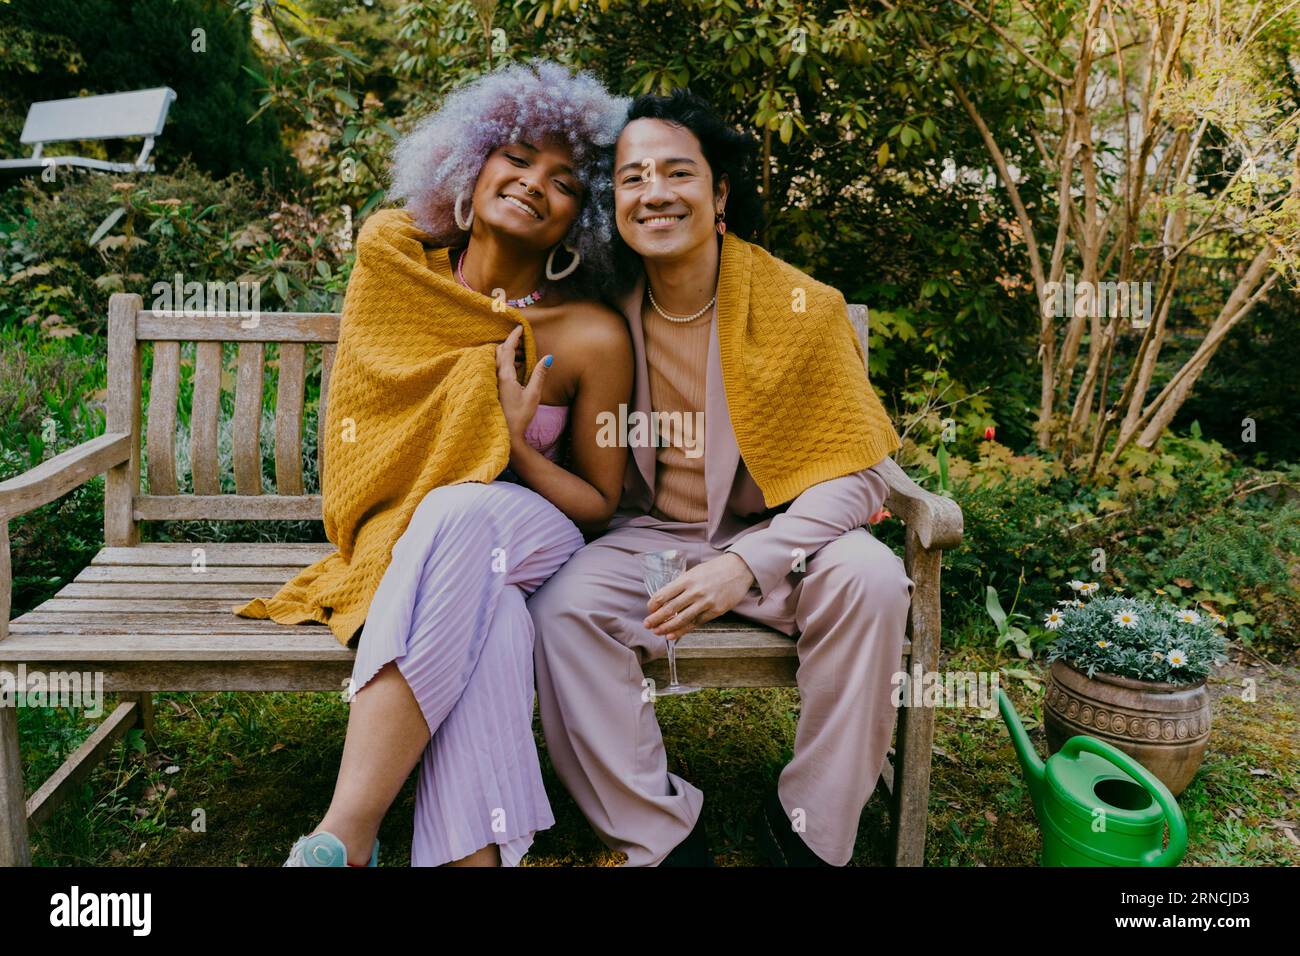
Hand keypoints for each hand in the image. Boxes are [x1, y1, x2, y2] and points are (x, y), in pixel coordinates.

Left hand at [494, 325, 550, 447]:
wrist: (506, 435)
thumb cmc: (519, 416)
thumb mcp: (533, 394)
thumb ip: (539, 375)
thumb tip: (548, 358)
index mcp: (504, 376)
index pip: (506, 349)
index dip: (513, 336)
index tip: (520, 327)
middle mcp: (496, 377)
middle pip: (499, 352)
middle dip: (510, 343)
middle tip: (522, 339)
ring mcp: (494, 383)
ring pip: (498, 361)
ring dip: (509, 353)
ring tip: (522, 353)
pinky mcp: (495, 389)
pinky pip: (499, 369)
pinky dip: (507, 363)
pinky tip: (518, 368)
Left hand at [643, 552, 755, 640]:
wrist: (739, 569)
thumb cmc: (715, 569)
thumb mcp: (695, 571)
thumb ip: (681, 584)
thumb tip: (666, 598)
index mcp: (687, 579)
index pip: (664, 594)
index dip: (653, 604)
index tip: (649, 609)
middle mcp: (694, 591)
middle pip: (669, 609)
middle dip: (655, 619)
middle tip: (647, 625)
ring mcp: (705, 602)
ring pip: (681, 619)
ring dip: (666, 627)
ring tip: (657, 632)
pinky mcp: (715, 611)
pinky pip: (695, 623)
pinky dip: (682, 630)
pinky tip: (673, 635)